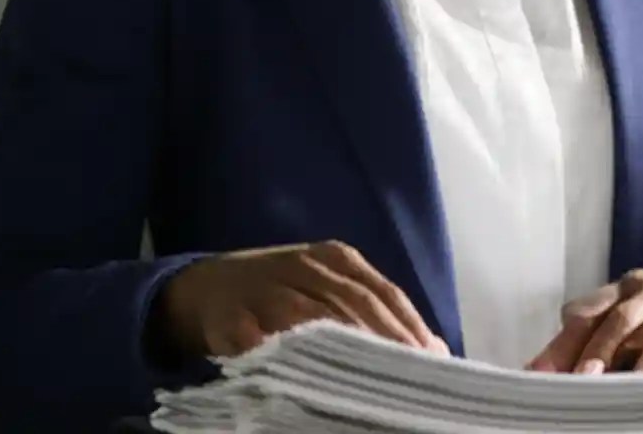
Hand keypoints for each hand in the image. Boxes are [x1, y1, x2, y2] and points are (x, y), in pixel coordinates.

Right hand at [154, 241, 446, 357]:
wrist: (205, 287)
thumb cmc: (282, 294)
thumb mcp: (329, 290)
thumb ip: (376, 313)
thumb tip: (437, 350)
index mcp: (336, 258)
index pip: (383, 292)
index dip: (410, 326)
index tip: (433, 359)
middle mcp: (305, 266)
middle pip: (354, 305)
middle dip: (384, 343)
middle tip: (408, 378)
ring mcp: (266, 288)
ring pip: (310, 321)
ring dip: (339, 352)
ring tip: (367, 384)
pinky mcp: (231, 316)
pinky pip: (259, 341)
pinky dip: (281, 359)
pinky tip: (302, 381)